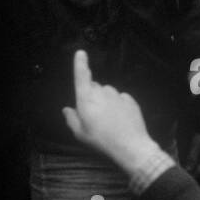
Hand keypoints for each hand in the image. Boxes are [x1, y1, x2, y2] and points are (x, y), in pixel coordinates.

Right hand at [62, 49, 165, 174]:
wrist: (131, 147)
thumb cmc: (102, 141)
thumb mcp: (80, 134)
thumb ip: (71, 119)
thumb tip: (67, 109)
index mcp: (86, 99)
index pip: (81, 76)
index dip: (80, 64)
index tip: (81, 52)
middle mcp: (102, 92)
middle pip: (94, 87)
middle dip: (92, 96)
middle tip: (94, 116)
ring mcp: (117, 95)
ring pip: (108, 93)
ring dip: (106, 101)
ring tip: (109, 120)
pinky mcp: (130, 100)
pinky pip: (120, 98)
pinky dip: (118, 105)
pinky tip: (120, 120)